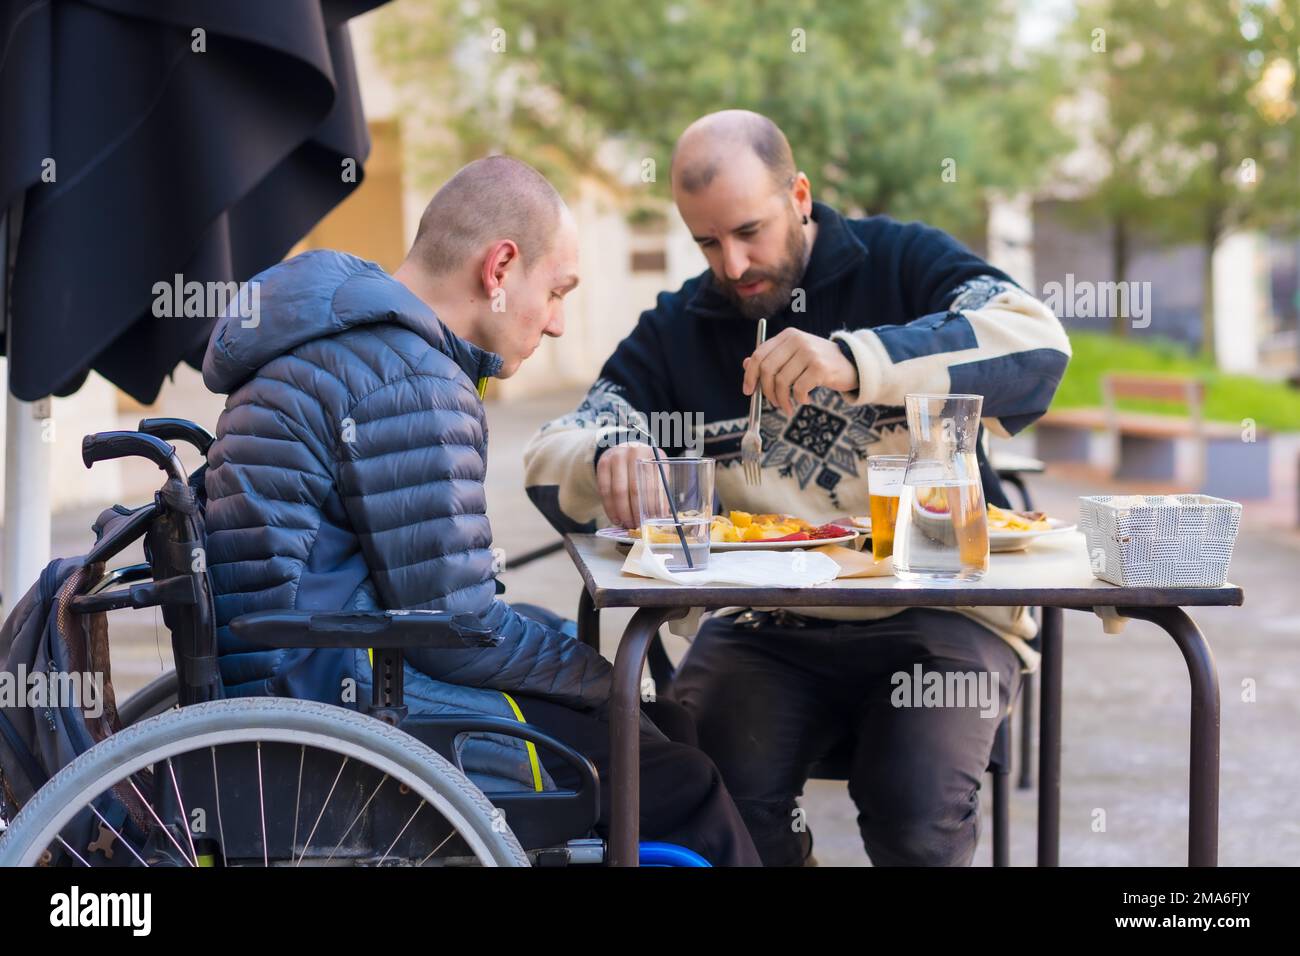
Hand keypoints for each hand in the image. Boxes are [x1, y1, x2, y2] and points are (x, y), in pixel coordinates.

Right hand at [596, 441, 651, 527]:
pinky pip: (604, 491)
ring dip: (623, 513)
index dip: (654, 505)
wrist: (624, 448)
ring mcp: (617, 457)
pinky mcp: (603, 464)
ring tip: (627, 524)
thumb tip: (661, 516)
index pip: (654, 484)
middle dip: (637, 512)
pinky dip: (610, 508)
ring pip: (618, 492)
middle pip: (635, 489)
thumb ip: (659, 490)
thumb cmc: (643, 466)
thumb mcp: (656, 471)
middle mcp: (635, 452)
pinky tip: (615, 518)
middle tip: (638, 525)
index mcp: (653, 455)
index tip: (654, 520)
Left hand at [742, 328, 857, 415]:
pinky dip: (799, 399)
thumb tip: (746, 364)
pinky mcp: (820, 367)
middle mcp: (797, 340)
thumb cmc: (819, 363)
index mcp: (788, 336)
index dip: (750, 375)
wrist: (852, 364)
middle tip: (772, 403)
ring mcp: (809, 352)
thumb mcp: (794, 357)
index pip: (759, 355)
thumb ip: (772, 359)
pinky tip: (805, 399)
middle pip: (767, 370)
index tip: (748, 391)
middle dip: (766, 391)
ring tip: (787, 406)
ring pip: (782, 382)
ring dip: (782, 400)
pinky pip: (799, 389)